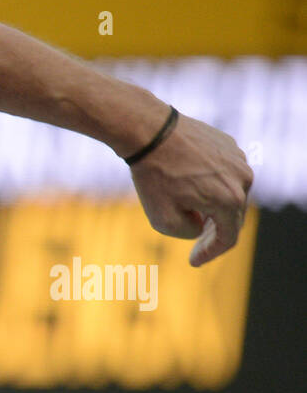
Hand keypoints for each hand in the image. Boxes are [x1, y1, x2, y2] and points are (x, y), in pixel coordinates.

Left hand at [128, 112, 253, 266]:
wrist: (151, 132)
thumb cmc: (154, 177)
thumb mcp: (163, 220)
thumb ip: (188, 233)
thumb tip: (200, 225)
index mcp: (230, 200)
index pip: (228, 238)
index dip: (211, 253)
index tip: (193, 261)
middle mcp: (242, 179)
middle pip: (231, 217)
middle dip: (211, 235)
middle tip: (193, 246)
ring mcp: (238, 159)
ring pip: (229, 194)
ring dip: (213, 209)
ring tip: (190, 216)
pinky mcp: (229, 146)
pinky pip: (224, 175)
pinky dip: (212, 187)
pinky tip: (191, 191)